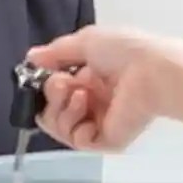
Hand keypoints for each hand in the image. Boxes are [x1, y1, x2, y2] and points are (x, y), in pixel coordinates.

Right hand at [27, 25, 177, 152]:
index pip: (56, 90)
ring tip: (78, 93)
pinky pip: (78, 141)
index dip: (46, 84)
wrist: (151, 70)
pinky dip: (74, 123)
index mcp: (90, 78)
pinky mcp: (107, 140)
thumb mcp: (84, 42)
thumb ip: (55, 52)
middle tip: (60, 84)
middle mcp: (93, 102)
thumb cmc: (123, 50)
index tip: (45, 73)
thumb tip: (31, 58)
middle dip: (50, 96)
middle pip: (53, 111)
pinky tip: (85, 105)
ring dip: (61, 109)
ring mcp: (100, 122)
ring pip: (61, 127)